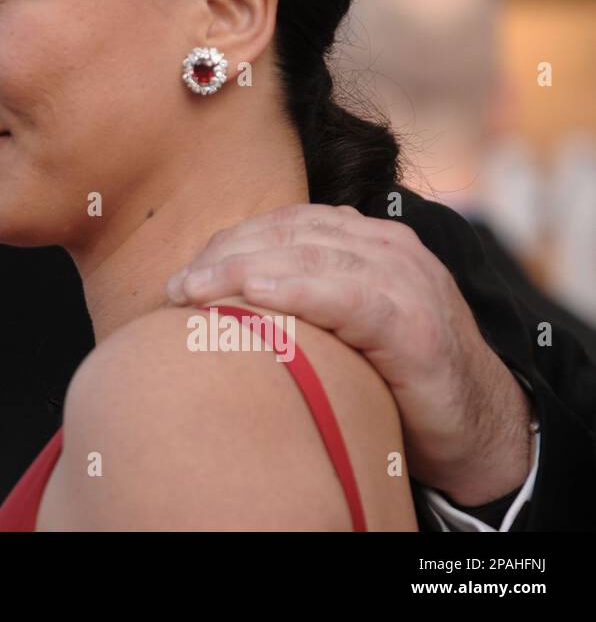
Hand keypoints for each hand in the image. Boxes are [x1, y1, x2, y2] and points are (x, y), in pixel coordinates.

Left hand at [164, 203, 533, 505]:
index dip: (229, 242)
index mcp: (366, 240)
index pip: (284, 223)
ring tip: (195, 289)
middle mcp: (387, 248)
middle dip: (225, 256)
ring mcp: (407, 281)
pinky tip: (259, 294)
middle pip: (290, 233)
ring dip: (244, 269)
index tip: (182, 274)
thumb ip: (299, 296)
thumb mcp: (342, 324)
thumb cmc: (392, 376)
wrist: (478, 429)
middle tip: (174, 287)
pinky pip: (351, 296)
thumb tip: (211, 299)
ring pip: (312, 255)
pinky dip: (301, 290)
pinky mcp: (417, 324)